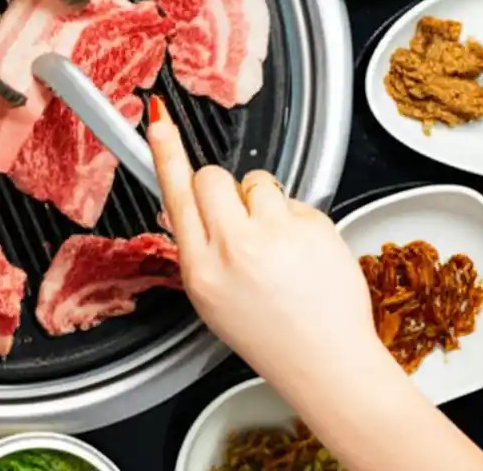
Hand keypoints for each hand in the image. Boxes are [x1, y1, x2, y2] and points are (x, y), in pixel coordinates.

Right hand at [147, 98, 482, 470]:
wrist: (324, 358)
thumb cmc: (268, 334)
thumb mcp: (211, 298)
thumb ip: (198, 248)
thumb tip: (187, 205)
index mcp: (202, 269)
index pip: (176, 196)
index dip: (166, 154)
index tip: (158, 123)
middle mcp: (235, 247)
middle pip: (212, 177)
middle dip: (221, 189)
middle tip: (237, 216)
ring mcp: (277, 234)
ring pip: (256, 182)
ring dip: (262, 204)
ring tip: (276, 244)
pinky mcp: (314, 225)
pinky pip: (294, 199)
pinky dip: (295, 220)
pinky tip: (301, 253)